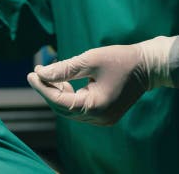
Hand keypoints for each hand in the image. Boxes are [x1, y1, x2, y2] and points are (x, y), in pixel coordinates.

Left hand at [27, 35, 178, 125]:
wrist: (148, 66)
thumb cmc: (121, 59)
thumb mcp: (90, 59)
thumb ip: (64, 68)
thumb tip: (40, 73)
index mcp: (97, 107)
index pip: (60, 102)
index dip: (43, 88)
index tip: (30, 74)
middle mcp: (99, 118)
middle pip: (63, 108)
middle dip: (48, 91)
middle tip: (36, 73)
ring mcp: (103, 119)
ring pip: (70, 110)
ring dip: (57, 94)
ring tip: (51, 74)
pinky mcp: (104, 115)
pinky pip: (79, 109)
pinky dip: (69, 97)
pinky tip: (65, 83)